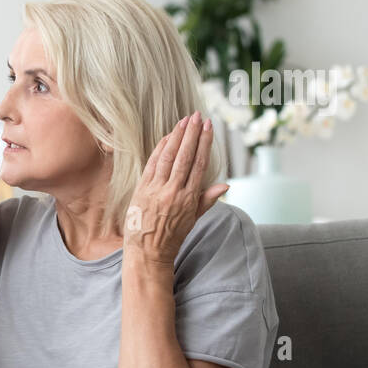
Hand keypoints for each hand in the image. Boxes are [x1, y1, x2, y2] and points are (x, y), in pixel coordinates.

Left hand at [124, 114, 229, 268]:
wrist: (147, 252)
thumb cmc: (171, 236)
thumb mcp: (193, 220)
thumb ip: (207, 200)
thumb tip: (226, 185)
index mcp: (189, 198)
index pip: (199, 164)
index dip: (204, 143)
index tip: (209, 127)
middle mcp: (173, 191)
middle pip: (184, 156)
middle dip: (192, 134)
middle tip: (197, 116)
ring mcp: (156, 189)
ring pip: (168, 157)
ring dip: (176, 137)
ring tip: (184, 121)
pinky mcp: (142, 189)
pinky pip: (152, 165)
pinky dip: (159, 149)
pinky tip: (167, 137)